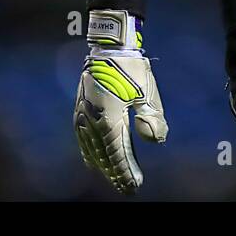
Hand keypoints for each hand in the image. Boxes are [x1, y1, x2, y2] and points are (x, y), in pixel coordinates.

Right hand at [73, 9, 168, 193]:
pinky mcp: (80, 109)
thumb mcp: (146, 92)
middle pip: (104, 155)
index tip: (134, 185)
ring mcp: (83, 115)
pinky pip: (82, 138)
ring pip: (91, 149)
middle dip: (116, 173)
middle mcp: (92, 120)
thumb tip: (155, 141)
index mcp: (109, 118)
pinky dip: (89, 152)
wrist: (109, 47)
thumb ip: (151, 117)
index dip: (125, 171)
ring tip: (113, 178)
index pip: (117, 153)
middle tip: (127, 188)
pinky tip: (91, 161)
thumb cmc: (131, 68)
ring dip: (103, 165)